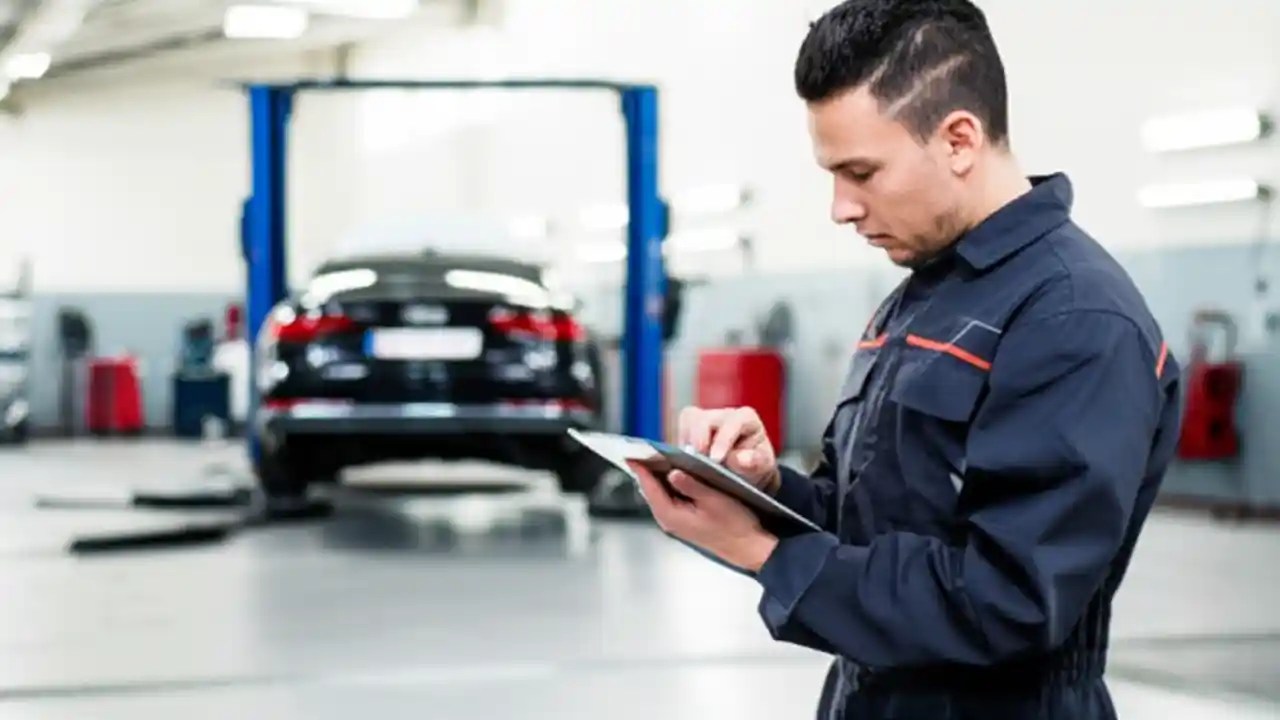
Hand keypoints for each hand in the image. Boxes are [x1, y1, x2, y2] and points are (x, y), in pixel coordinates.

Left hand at [628, 460, 778, 572]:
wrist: (748, 547)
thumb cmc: (735, 526)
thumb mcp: (714, 500)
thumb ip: (691, 485)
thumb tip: (673, 472)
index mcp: (671, 516)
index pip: (648, 487)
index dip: (639, 468)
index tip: (630, 453)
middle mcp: (669, 520)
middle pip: (650, 490)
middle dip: (646, 470)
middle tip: (643, 449)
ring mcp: (675, 521)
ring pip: (659, 493)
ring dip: (658, 476)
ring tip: (656, 455)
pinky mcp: (683, 520)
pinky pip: (669, 498)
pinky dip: (669, 484)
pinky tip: (675, 471)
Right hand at [676, 406, 780, 493]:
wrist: (745, 471)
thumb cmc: (754, 465)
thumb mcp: (761, 467)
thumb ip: (753, 462)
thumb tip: (738, 459)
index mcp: (746, 418)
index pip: (732, 422)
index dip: (722, 440)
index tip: (715, 460)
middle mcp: (724, 414)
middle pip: (704, 417)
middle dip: (699, 439)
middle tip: (698, 462)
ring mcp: (706, 418)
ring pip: (688, 418)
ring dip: (687, 441)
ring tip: (691, 463)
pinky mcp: (691, 428)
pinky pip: (680, 429)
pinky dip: (681, 445)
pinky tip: (685, 463)